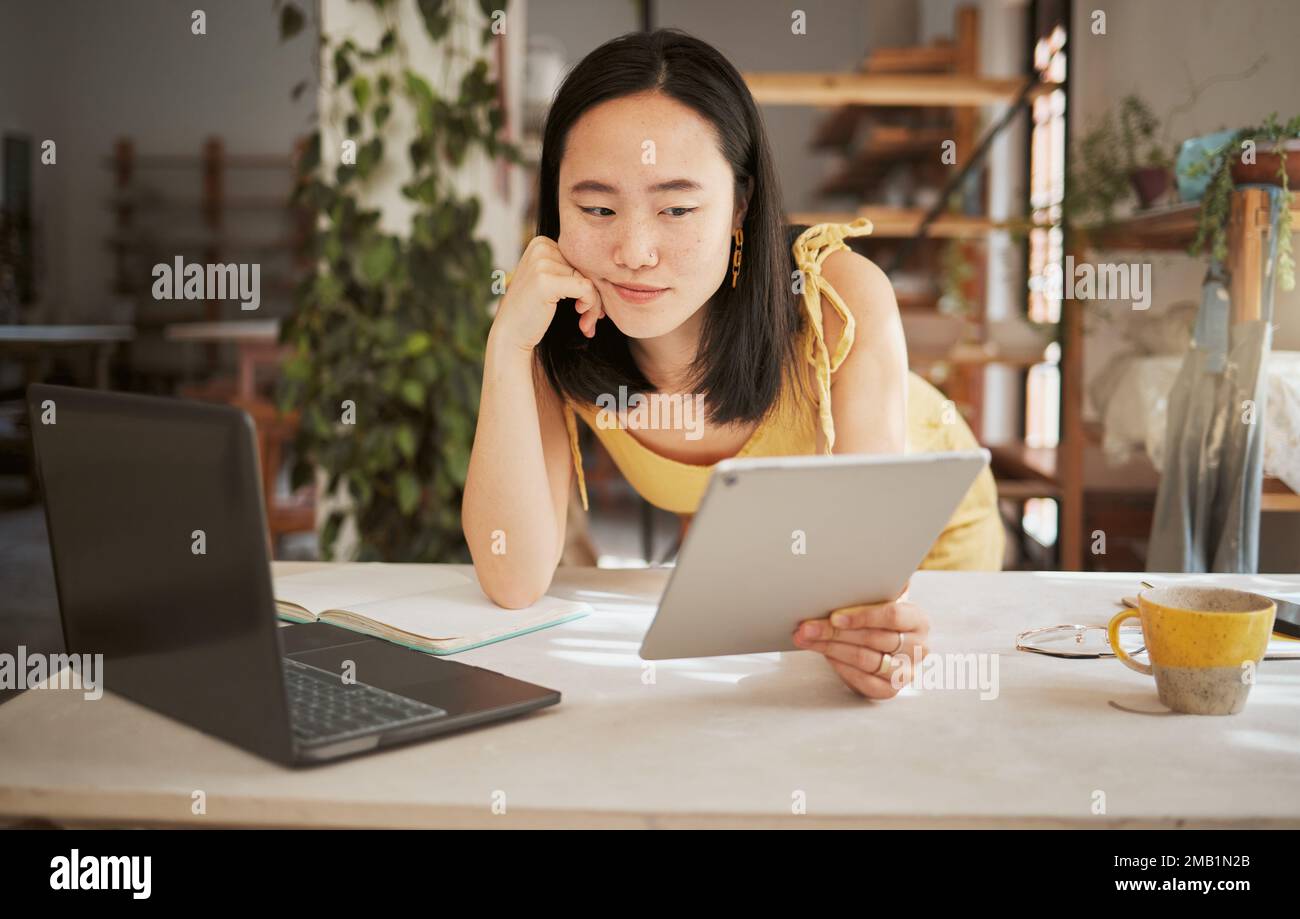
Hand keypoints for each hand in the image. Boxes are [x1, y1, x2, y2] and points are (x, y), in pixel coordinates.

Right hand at [492, 236, 605, 351]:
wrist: (511, 335)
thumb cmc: (534, 312)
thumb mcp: (553, 282)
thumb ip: (573, 270)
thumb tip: (610, 271)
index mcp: (542, 243)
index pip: (582, 259)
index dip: (590, 283)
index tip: (588, 306)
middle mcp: (540, 247)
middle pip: (587, 267)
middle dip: (594, 295)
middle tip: (591, 319)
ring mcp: (541, 263)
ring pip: (589, 279)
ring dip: (594, 305)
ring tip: (586, 323)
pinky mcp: (545, 280)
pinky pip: (586, 288)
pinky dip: (591, 306)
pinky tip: (582, 320)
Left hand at [791, 581, 928, 699]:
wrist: (878, 640)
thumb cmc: (875, 613)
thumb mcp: (878, 597)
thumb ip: (874, 584)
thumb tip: (852, 562)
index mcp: (918, 620)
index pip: (893, 616)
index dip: (862, 616)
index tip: (834, 615)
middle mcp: (918, 648)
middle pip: (872, 639)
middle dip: (834, 632)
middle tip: (806, 626)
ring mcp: (906, 672)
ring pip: (864, 659)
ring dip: (830, 648)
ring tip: (805, 638)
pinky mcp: (889, 690)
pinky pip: (863, 681)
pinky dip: (841, 667)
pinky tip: (824, 655)